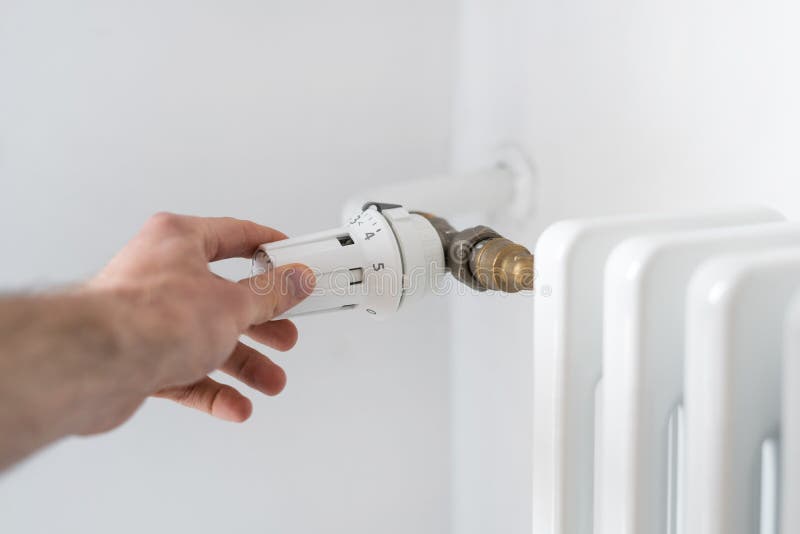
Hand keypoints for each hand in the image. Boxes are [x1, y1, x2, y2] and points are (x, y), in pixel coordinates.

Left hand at [86, 212, 313, 429]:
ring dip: (242, 364)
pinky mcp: (137, 357)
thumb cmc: (149, 318)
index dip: (268, 249)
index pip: (234, 235)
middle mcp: (159, 274)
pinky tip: (235, 405)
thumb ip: (270, 295)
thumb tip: (295, 281)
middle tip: (284, 333)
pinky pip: (185, 372)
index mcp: (179, 241)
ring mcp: (147, 317)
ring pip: (206, 339)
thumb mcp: (233, 303)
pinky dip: (212, 389)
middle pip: (223, 297)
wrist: (97, 365)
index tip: (290, 261)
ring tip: (269, 381)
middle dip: (260, 323)